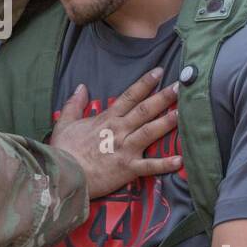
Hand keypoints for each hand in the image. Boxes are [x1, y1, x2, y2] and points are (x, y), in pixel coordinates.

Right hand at [49, 68, 180, 198]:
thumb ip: (74, 104)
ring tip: (184, 112)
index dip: (145, 83)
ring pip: (150, 132)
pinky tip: (180, 160)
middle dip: (164, 97)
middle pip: (144, 110)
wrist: (62, 174)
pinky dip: (165, 164)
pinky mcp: (127, 168)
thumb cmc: (63, 150)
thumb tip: (81, 86)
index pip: (129, 96)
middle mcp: (119, 130)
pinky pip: (150, 166)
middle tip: (181, 86)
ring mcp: (125, 149)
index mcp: (106, 119)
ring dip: (168, 122)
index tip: (159, 71)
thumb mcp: (65, 122)